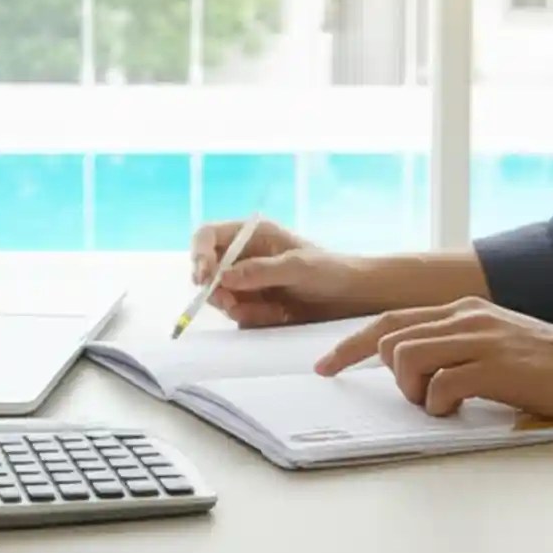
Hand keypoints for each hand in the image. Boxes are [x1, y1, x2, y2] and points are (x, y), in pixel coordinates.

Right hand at [189, 218, 364, 327]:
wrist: (354, 298)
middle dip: (218, 291)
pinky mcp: (254, 304)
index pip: (207, 236)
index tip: (203, 278)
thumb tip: (223, 277)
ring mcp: (247, 281)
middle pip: (207, 271)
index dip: (198, 255)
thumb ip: (261, 271)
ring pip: (221, 297)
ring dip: (242, 308)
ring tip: (275, 311)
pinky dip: (254, 318)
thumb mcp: (298, 267)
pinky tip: (280, 316)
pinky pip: (238, 315)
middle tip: (234, 305)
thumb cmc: (332, 271)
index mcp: (251, 234)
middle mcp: (244, 256)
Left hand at [314, 296, 552, 423]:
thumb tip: (414, 369)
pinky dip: (439, 405)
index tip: (325, 366)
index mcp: (462, 309)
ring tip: (442, 404)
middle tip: (414, 397)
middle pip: (388, 337)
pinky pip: (440, 386)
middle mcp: (465, 317)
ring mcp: (479, 339)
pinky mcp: (494, 367)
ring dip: (412, 389)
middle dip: (385, 373)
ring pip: (405, 358)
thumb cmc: (551, 365)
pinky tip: (461, 410)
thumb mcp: (496, 341)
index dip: (350, 344)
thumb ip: (456, 346)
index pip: (388, 320)